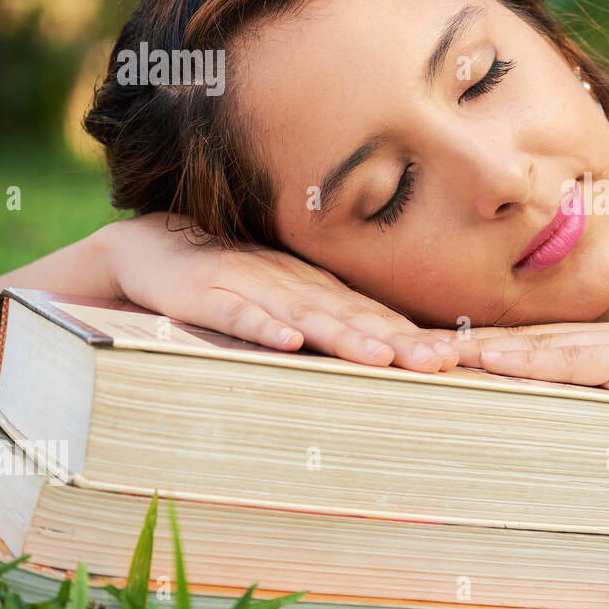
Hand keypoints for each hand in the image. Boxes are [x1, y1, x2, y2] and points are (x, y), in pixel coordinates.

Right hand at [99, 212, 457, 371]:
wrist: (153, 245)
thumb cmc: (231, 279)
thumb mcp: (287, 299)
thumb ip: (329, 322)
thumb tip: (385, 355)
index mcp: (318, 290)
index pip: (374, 316)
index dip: (413, 337)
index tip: (455, 358)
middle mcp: (295, 285)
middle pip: (352, 317)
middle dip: (397, 341)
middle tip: (438, 363)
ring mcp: (252, 286)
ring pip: (305, 315)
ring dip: (343, 337)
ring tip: (380, 359)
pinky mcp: (207, 294)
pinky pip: (238, 314)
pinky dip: (262, 327)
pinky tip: (286, 342)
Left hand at [423, 318, 608, 538]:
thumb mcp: (586, 438)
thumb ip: (548, 417)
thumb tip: (477, 422)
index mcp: (606, 347)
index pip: (529, 346)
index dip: (477, 352)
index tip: (424, 360)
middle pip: (533, 340)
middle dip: (474, 347)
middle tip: (416, 351)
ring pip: (551, 346)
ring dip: (495, 352)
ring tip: (443, 355)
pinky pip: (582, 362)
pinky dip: (539, 365)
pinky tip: (498, 365)